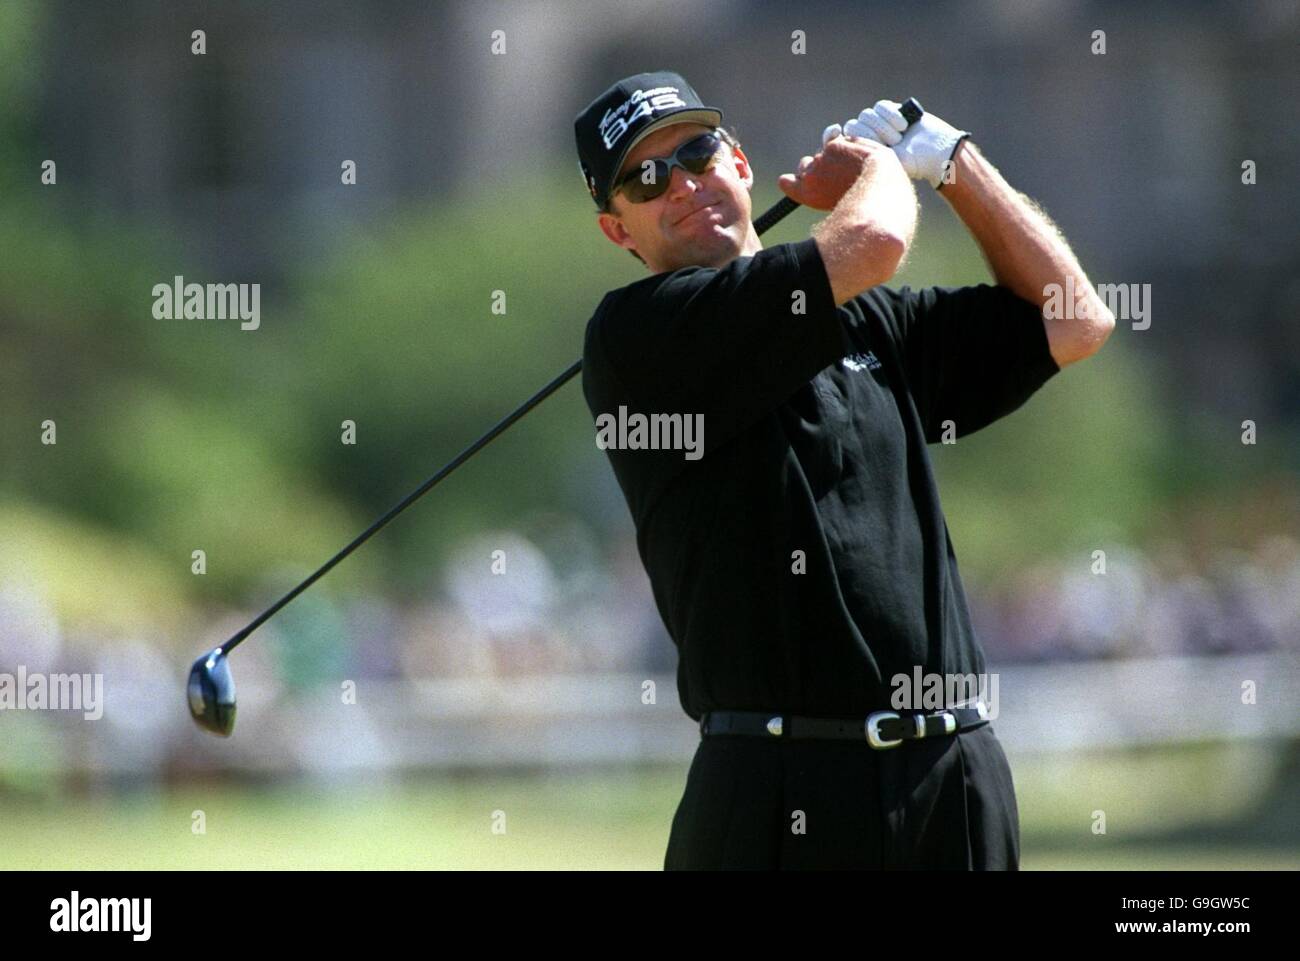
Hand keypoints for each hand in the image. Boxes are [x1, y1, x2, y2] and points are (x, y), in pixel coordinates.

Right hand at [777, 135, 901, 210]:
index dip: (792, 180)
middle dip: (818, 166)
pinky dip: (848, 147)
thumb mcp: (837, 203)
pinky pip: (839, 143)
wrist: (879, 186)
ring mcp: (820, 159)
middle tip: (837, 174)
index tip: (800, 179)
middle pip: (805, 165)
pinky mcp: (834, 145)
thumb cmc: (863, 201)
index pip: (785, 182)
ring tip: (855, 168)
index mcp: (807, 194)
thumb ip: (823, 189)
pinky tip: (860, 157)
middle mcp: (809, 176)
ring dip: (836, 156)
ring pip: (824, 153)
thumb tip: (821, 179)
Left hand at [836, 100, 969, 188]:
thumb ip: (857, 156)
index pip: (836, 138)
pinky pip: (880, 106)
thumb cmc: (907, 166)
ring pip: (867, 115)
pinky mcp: (890, 110)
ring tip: (899, 138)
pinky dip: (891, 115)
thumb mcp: (878, 165)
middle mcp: (867, 136)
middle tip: (889, 145)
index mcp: (859, 152)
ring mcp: (878, 123)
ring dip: (884, 127)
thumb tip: (834, 142)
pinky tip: (904, 125)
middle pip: (853, 124)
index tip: (835, 132)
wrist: (934, 153)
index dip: (832, 134)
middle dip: (871, 134)